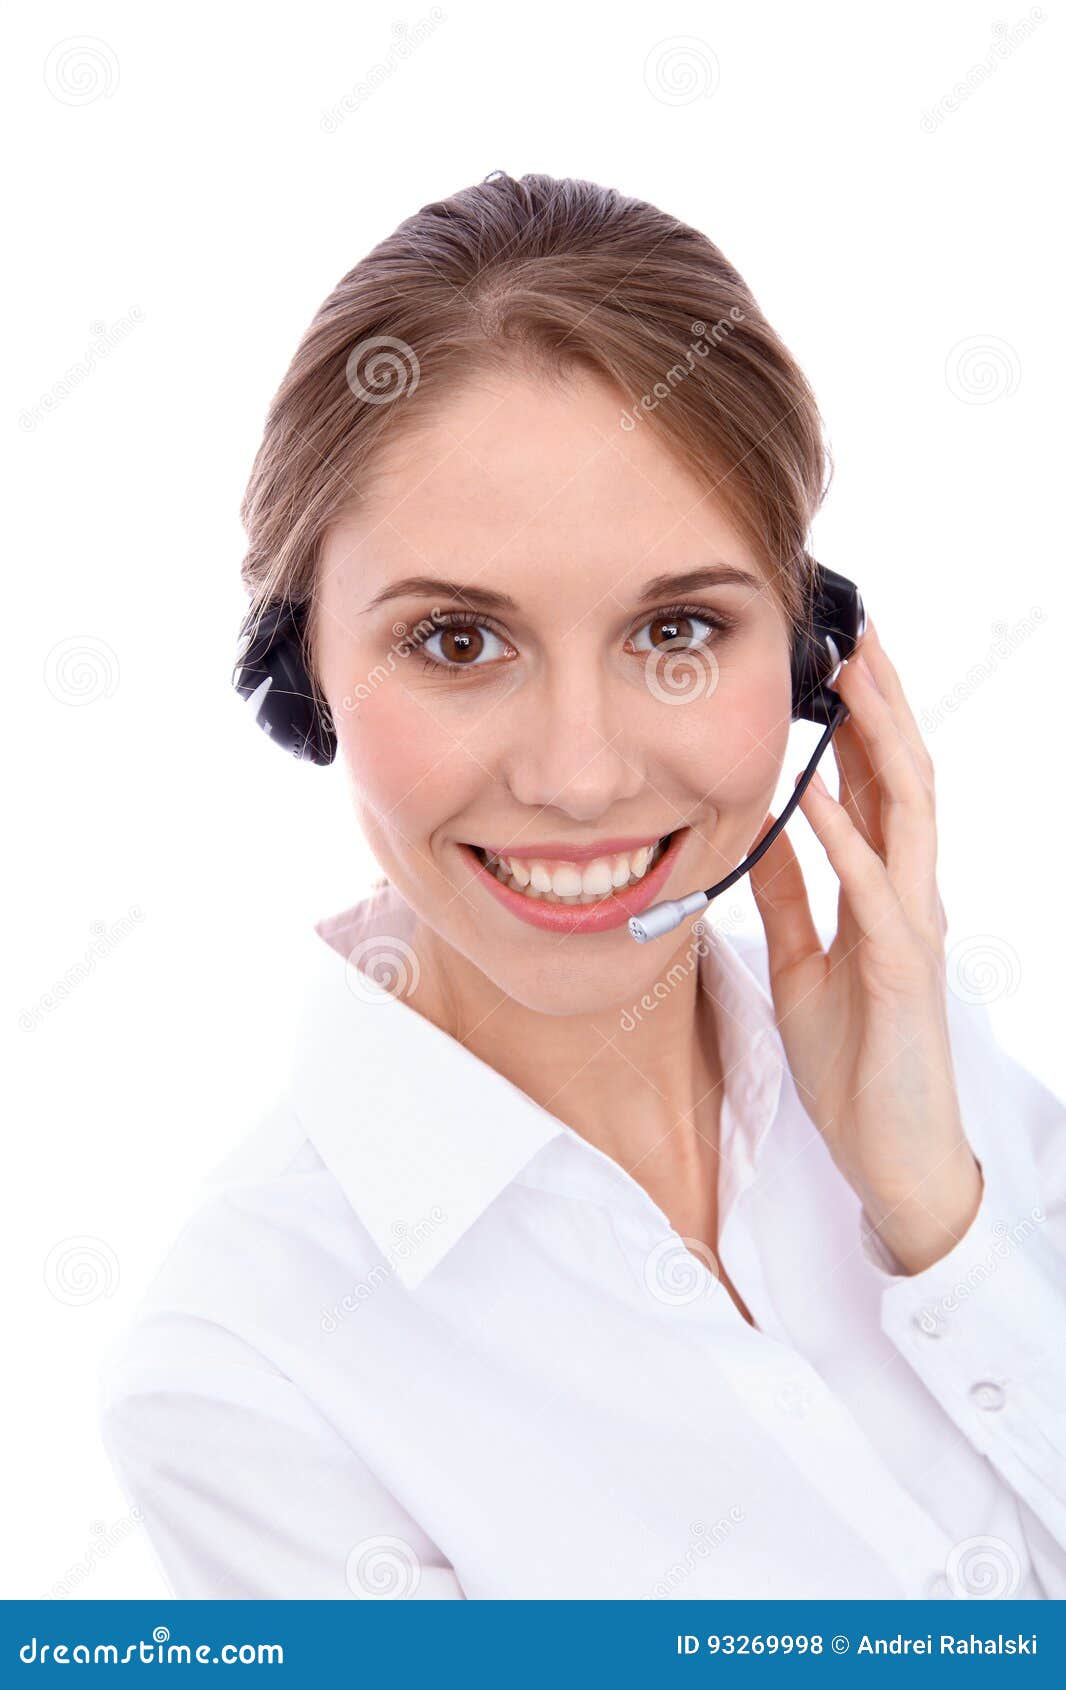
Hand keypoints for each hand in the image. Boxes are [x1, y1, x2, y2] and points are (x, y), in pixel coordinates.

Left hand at [748, 619, 982, 1274]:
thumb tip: (763, 830)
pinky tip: (814, 790)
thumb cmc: (855, 1061)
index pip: (875, 785)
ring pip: (907, 811)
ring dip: (877, 740)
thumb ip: (791, 896)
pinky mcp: (904, 969)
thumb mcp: (806, 961)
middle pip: (900, 775)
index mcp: (883, 890)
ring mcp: (914, 926)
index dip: (859, 718)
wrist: (890, 1153)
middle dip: (879, 701)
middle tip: (852, 628)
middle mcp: (909, 893)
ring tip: (848, 676)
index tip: (832, 655)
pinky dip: (845, 835)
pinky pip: (875, 888)